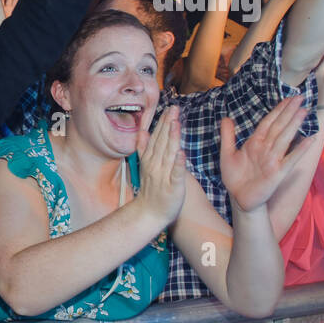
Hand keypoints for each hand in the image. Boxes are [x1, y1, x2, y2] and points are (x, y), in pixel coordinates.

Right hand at [137, 106, 186, 226]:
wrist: (149, 214)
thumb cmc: (151, 189)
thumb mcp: (145, 165)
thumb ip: (144, 148)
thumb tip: (142, 131)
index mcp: (151, 159)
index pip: (157, 138)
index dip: (163, 123)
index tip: (168, 108)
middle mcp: (156, 165)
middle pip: (163, 142)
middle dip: (168, 125)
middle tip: (174, 109)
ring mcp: (164, 176)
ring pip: (168, 154)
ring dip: (172, 138)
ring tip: (175, 124)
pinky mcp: (173, 187)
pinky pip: (176, 174)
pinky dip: (178, 164)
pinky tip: (181, 153)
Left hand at [220, 96, 309, 212]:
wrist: (239, 198)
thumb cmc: (235, 176)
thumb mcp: (227, 154)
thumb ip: (228, 136)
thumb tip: (226, 118)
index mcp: (255, 143)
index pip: (268, 122)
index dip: (277, 110)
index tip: (288, 98)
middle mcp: (266, 149)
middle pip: (279, 126)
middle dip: (289, 112)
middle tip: (300, 97)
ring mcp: (273, 160)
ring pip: (284, 138)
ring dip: (294, 125)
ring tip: (304, 111)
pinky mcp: (277, 173)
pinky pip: (290, 159)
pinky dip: (299, 149)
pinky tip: (309, 139)